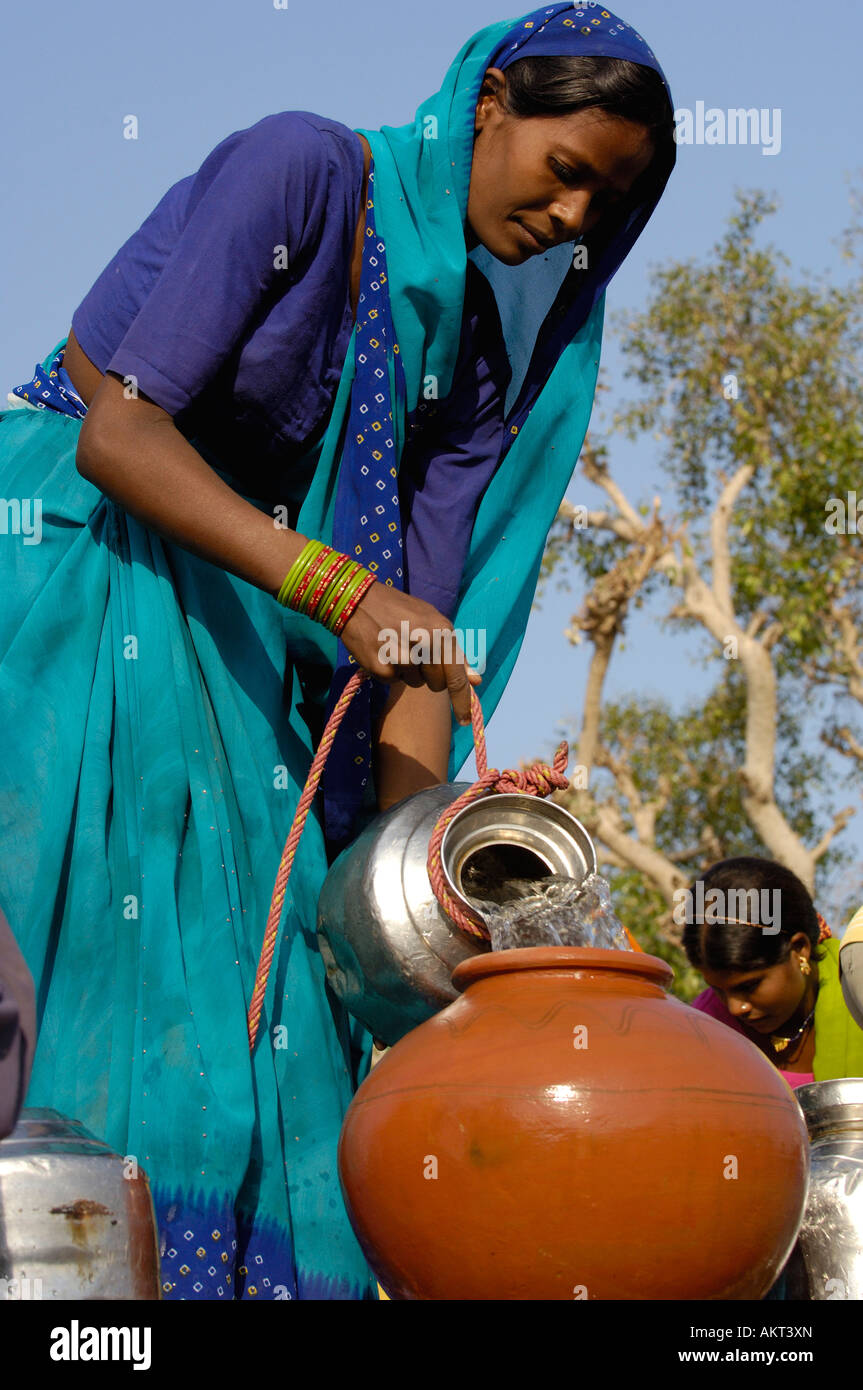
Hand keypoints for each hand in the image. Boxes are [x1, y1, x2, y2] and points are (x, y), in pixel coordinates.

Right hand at [339, 581, 480, 723]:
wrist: (358, 600)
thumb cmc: (399, 609)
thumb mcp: (433, 622)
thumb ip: (454, 652)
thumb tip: (476, 681)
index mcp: (442, 632)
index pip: (456, 677)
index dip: (462, 701)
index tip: (465, 721)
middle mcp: (425, 646)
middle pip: (437, 684)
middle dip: (430, 676)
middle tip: (416, 654)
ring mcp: (402, 658)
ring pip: (415, 683)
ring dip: (409, 671)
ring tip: (397, 646)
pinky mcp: (382, 668)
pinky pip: (394, 681)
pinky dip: (390, 670)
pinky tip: (383, 650)